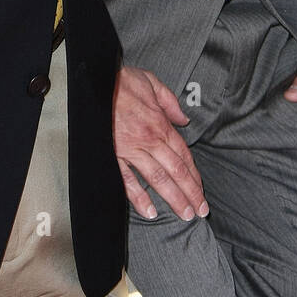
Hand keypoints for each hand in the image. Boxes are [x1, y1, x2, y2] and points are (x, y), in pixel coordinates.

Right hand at [113, 66, 209, 220]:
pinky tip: (150, 212)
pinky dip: (139, 198)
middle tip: (201, 212)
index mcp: (160, 124)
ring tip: (185, 215)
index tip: (202, 191)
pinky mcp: (113, 155)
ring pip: (158, 179)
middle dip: (191, 193)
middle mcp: (149, 140)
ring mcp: (131, 150)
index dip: (195, 175)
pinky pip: (127, 180)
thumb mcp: (152, 82)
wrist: (94, 81)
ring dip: (174, 199)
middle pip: (176, 172)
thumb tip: (184, 120)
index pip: (183, 155)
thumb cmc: (121, 81)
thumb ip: (170, 102)